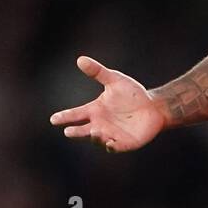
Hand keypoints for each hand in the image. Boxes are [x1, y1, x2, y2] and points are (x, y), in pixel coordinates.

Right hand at [50, 56, 166, 151]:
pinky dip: (111, 147)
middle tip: (68, 131)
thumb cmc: (133, 93)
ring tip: (94, 131)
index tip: (53, 119)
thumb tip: (80, 59)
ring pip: (97, 139)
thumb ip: (98, 72)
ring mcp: (111, 134)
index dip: (64, 117)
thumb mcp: (115, 80)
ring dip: (94, 137)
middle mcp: (100, 124)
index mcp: (95, 110)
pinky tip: (109, 144)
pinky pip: (115, 147)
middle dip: (75, 132)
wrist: (153, 107)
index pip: (75, 114)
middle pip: (82, 131)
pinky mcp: (124, 143)